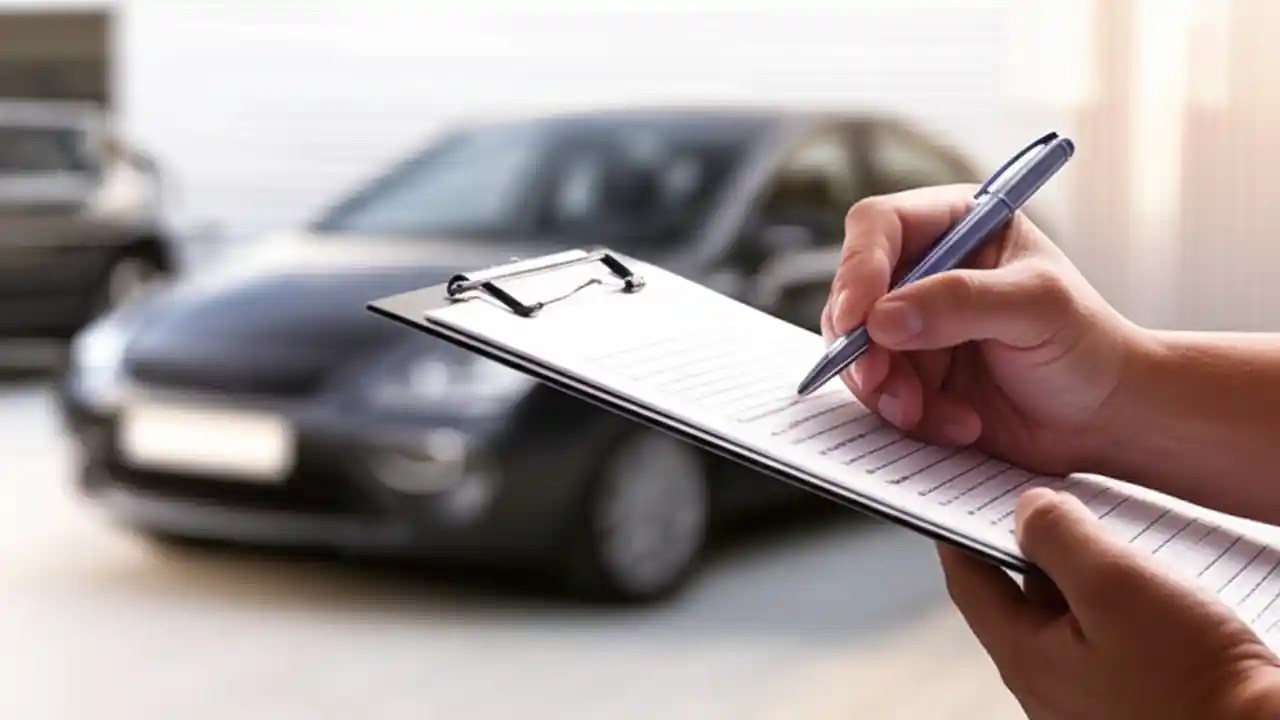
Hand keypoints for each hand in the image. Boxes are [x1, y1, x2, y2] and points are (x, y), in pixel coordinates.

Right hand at [824, 185, 1145, 473]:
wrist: (1105, 418)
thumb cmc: (1088, 345)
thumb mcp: (1035, 308)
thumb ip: (960, 302)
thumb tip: (883, 318)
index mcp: (957, 224)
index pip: (879, 226)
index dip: (858, 268)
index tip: (857, 319)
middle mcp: (925, 269)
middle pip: (854, 293)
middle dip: (864, 345)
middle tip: (881, 381)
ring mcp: (913, 324)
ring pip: (857, 349)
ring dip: (886, 388)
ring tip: (929, 411)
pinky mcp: (911, 373)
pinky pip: (878, 392)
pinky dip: (908, 414)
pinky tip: (959, 422)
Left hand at [941, 488, 1279, 718]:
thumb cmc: (1194, 676)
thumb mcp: (1116, 583)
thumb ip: (1059, 537)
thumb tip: (1026, 510)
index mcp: (1025, 659)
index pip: (968, 583)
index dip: (957, 534)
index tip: (954, 498)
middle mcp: (1048, 687)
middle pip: (1018, 600)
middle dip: (1028, 549)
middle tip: (1042, 503)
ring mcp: (1089, 701)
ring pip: (1067, 619)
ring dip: (1079, 576)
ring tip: (1104, 535)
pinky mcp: (1133, 703)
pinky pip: (1106, 642)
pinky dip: (1113, 606)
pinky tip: (1146, 585)